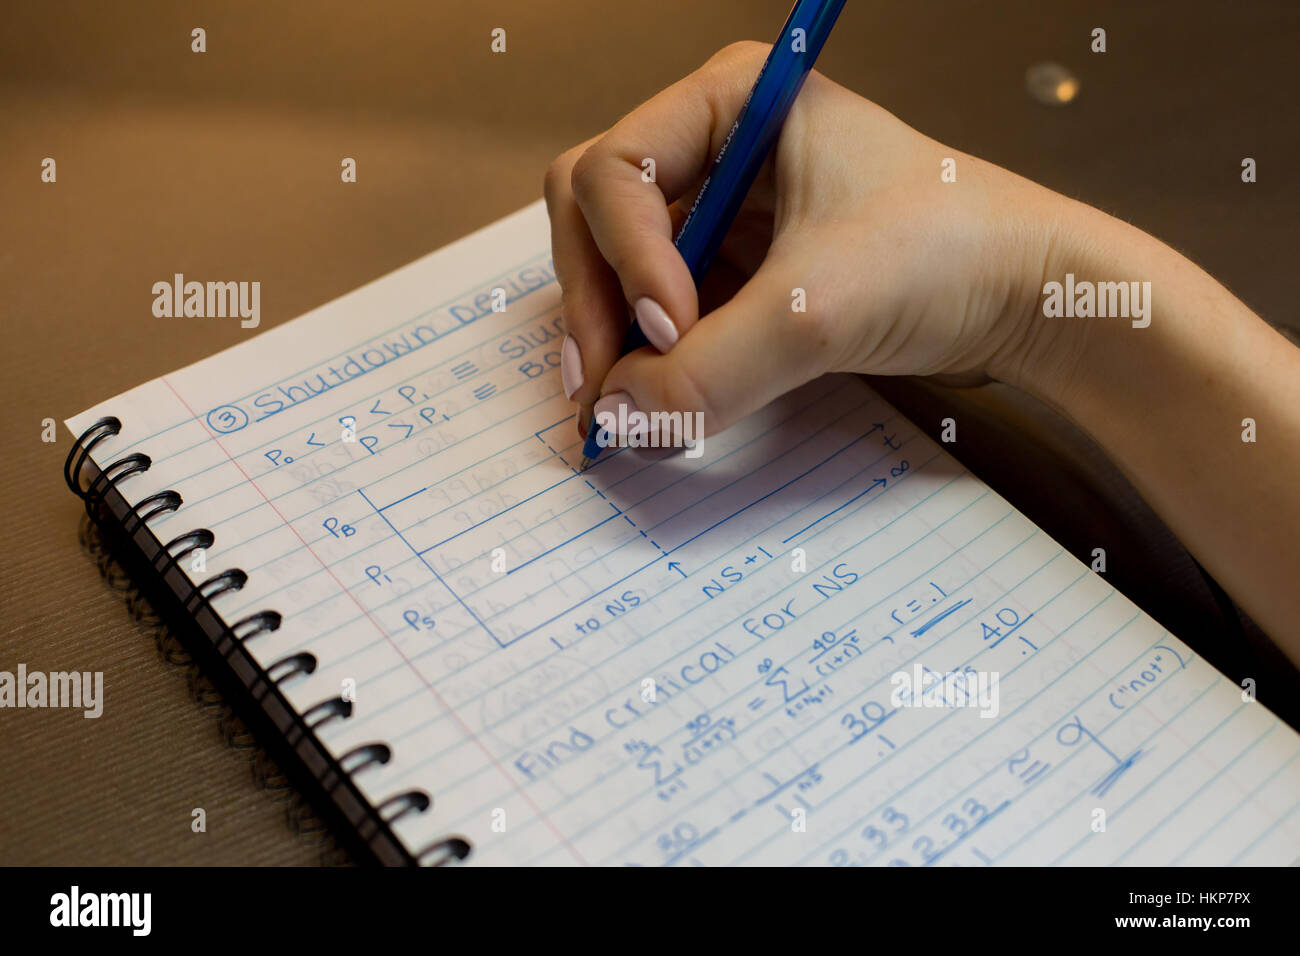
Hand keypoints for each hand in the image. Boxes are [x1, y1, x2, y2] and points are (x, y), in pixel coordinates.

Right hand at [543, 40, 1071, 439]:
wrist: (1029, 298)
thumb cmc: (952, 253)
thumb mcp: (817, 310)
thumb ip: (706, 370)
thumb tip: (616, 419)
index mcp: (731, 100)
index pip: (614, 171)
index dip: (625, 259)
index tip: (672, 331)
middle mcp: (716, 145)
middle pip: (595, 216)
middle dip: (593, 301)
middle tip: (598, 389)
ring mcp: (725, 209)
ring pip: (621, 268)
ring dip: (613, 338)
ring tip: (622, 409)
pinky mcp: (741, 267)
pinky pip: (665, 308)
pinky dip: (653, 357)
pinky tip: (659, 402)